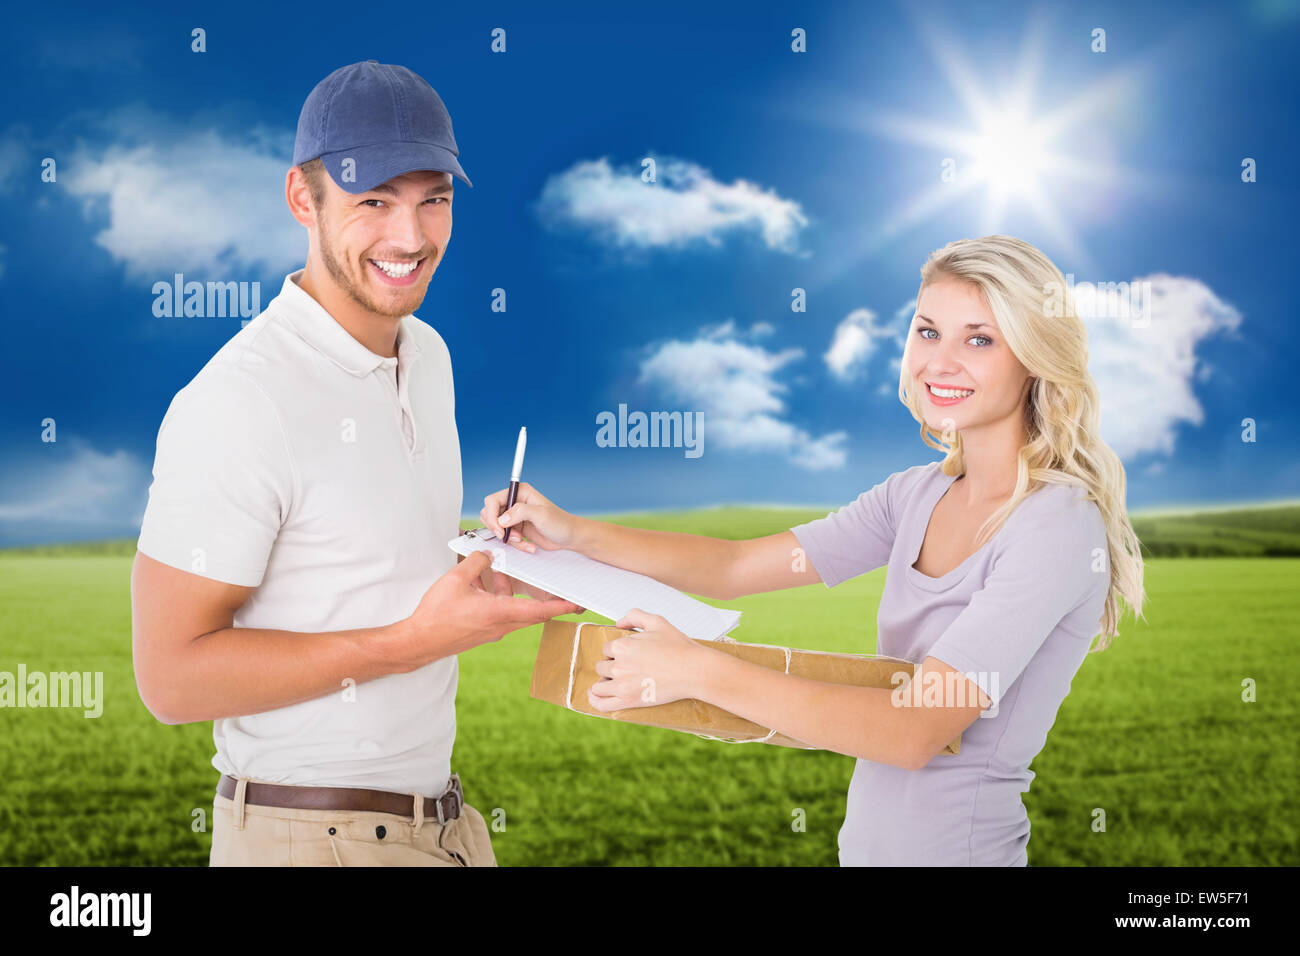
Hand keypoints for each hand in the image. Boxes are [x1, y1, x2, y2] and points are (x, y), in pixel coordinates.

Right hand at [385, 551, 581, 671]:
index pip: (539, 610)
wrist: (420, 641)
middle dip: (549, 602)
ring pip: (514, 611)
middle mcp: (501, 625)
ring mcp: (492, 631)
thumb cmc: (437, 614)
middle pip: (532, 613)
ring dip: (513, 593)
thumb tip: (489, 555)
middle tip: (564, 595)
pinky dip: (500, 599)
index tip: (577, 603)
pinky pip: (500, 613)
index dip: (560, 606)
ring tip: (501, 573)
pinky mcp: (483, 632)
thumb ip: (477, 562)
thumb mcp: (457, 579)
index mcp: (500, 613)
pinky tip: (485, 585)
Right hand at [480, 482, 578, 553]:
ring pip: (496, 527)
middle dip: (498, 528)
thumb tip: (501, 519)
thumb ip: (520, 512)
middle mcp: (515, 502)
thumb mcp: (541, 515)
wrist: (569, 537)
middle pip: (489, 513)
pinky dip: (515, 544)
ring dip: (507, 538)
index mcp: (520, 492)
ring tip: (522, 540)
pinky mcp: (516, 529)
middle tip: (509, 537)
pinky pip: (506, 537)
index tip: (499, 529)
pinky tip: (528, 545)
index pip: (493, 500)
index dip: (492, 515)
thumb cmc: (560, 522)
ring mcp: (514, 516)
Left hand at [588, 609, 710, 710]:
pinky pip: (601, 704)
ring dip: (603, 682)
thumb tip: (618, 623)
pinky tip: (595, 696)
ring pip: (599, 685)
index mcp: (623, 645)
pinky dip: (594, 700)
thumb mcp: (657, 621)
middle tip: (625, 669)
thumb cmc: (679, 647)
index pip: (606, 649)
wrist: (694, 671)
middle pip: (602, 666)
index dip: (615, 651)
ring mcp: (622, 685)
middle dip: (611, 666)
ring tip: (611, 683)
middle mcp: (619, 665)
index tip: (625, 655)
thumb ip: (634, 615)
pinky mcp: (628, 701)